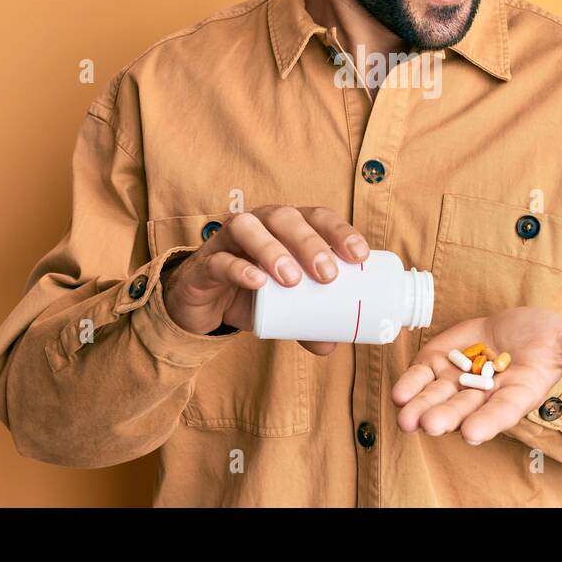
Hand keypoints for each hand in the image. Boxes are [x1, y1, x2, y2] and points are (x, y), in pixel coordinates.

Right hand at [162, 205, 368, 355]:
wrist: (202, 304)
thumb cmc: (251, 293)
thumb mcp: (283, 307)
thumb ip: (306, 321)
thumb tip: (331, 345)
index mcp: (286, 227)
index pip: (316, 216)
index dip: (339, 230)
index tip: (359, 256)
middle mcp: (259, 223)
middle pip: (285, 217)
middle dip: (309, 243)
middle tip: (328, 275)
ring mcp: (227, 240)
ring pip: (248, 227)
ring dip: (273, 249)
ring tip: (292, 280)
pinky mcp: (205, 264)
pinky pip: (220, 260)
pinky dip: (238, 268)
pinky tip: (257, 282)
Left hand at [392, 306, 561, 444]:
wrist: (520, 328)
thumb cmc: (549, 339)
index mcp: (520, 391)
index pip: (504, 410)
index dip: (489, 421)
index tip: (473, 433)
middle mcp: (487, 392)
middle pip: (465, 408)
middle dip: (447, 416)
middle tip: (429, 426)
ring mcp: (461, 378)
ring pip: (439, 396)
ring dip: (421, 406)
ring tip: (406, 417)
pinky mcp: (441, 361)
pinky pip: (424, 375)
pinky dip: (412, 383)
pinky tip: (399, 392)